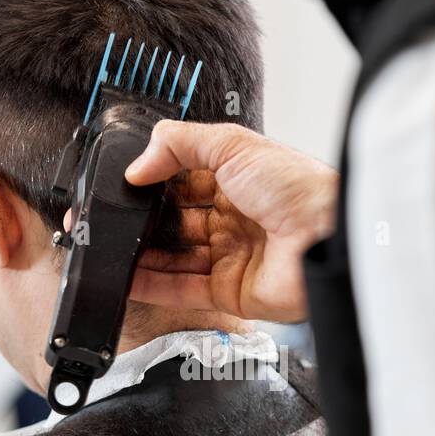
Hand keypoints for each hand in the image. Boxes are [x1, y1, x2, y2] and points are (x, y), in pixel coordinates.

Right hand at [126, 122, 338, 323]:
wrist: (327, 239)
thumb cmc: (299, 189)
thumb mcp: (235, 144)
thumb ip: (180, 143)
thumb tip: (138, 163)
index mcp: (239, 181)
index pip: (184, 181)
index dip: (154, 182)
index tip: (123, 183)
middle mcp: (235, 219)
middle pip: (176, 222)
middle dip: (142, 221)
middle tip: (108, 217)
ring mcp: (231, 257)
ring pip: (174, 258)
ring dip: (141, 254)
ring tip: (107, 246)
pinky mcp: (229, 292)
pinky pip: (181, 289)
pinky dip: (151, 286)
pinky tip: (125, 276)